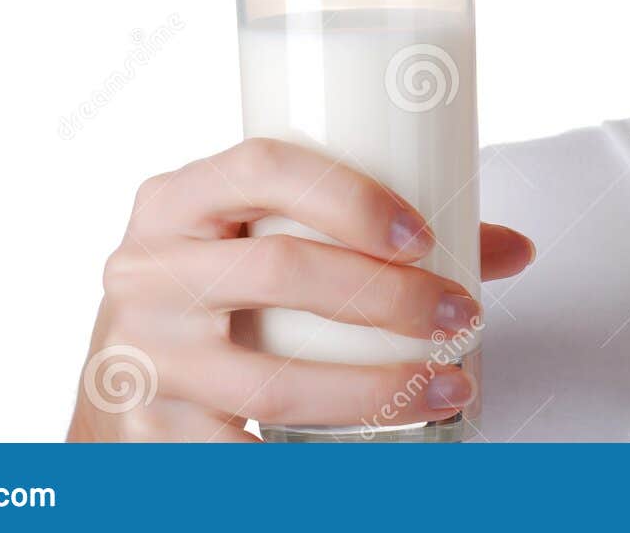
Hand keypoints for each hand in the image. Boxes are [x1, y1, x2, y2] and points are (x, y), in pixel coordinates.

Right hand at [67, 136, 533, 440]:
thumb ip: (374, 238)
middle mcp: (145, 271)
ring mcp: (143, 358)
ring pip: (276, 382)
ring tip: (451, 385)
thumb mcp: (265, 247)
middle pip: (282, 270)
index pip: (262, 166)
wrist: (116, 392)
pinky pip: (251, 458)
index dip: (350, 195)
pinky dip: (328, 463)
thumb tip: (513, 249)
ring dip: (381, 390)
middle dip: (391, 298)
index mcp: (175, 200)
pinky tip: (387, 456)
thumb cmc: (219, 300)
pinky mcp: (151, 436)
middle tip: (462, 315)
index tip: (425, 236)